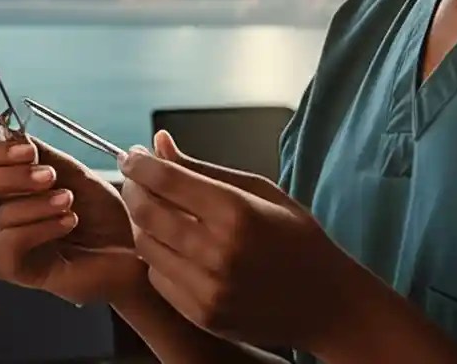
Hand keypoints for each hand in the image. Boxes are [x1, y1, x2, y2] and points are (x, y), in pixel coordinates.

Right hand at [0, 123, 145, 304]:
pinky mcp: (10, 270)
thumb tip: (2, 131)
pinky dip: (44, 223)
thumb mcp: (63, 169)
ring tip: (68, 198)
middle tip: (45, 168)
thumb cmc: (95, 211)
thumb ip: (30, 152)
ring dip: (35, 197)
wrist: (126, 250)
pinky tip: (70, 220)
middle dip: (2, 164)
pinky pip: (11, 240)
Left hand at [118, 131, 355, 349]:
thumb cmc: (297, 239)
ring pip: (145, 245)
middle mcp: (218, 251)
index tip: (131, 156)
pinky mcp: (201, 313)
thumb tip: (160, 143)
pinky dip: (157, 255)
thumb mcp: (260, 191)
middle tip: (136, 179)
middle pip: (146, 211)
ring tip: (156, 210)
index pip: (166, 179)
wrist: (325, 302)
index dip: (139, 163)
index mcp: (237, 212)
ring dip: (141, 222)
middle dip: (133, 189)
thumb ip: (203, 168)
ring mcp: (207, 287)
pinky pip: (158, 276)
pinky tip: (174, 245)